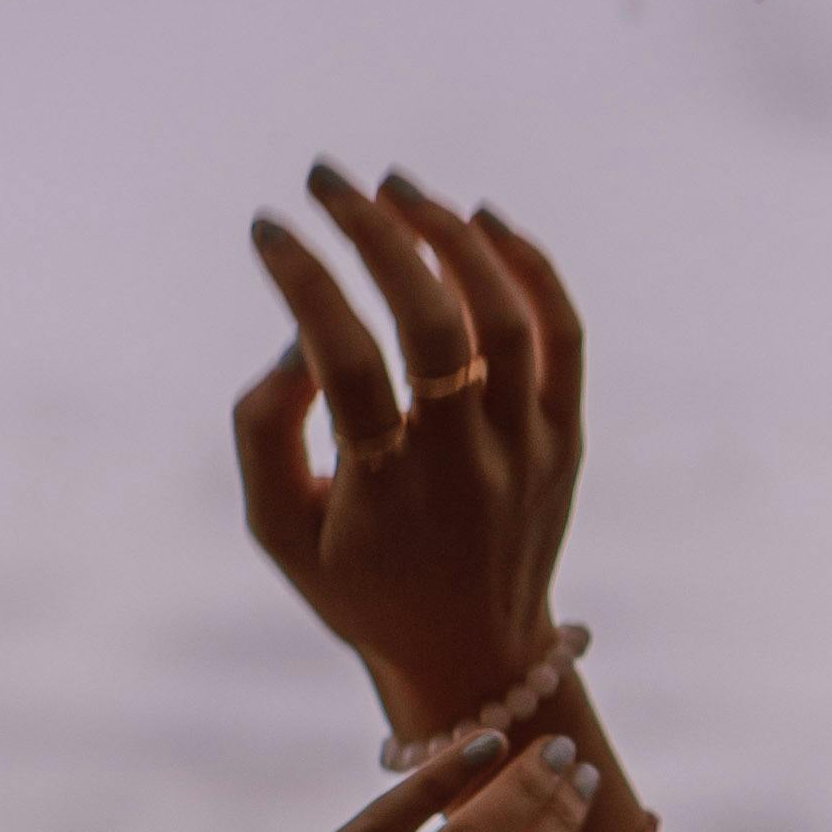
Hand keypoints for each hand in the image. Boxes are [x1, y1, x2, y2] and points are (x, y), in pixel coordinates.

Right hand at [236, 167, 584, 744]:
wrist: (473, 653)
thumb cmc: (358, 584)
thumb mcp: (279, 529)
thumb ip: (265, 430)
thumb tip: (299, 333)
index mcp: (384, 493)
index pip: (343, 360)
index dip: (302, 279)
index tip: (267, 228)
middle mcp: (464, 467)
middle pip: (432, 322)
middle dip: (373, 231)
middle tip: (325, 178)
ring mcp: (526, 451)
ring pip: (503, 315)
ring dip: (448, 234)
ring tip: (394, 189)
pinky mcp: (566, 438)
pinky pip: (562, 334)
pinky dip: (527, 265)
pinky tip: (479, 218)